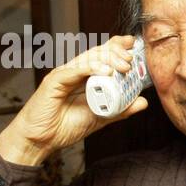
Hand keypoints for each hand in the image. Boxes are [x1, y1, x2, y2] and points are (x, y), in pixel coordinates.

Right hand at [0, 34, 148, 165]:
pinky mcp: (54, 81)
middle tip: (131, 58)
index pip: (102, 56)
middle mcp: (75, 72)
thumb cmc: (66, 126)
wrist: (42, 140)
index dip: (117, 47)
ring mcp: (65, 75)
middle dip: (116, 52)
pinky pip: (74, 70)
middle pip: (97, 53)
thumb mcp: (102, 117)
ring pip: (87, 59)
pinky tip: (105, 71)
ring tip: (124, 66)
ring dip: (108, 59)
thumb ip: (122, 109)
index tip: (133, 44)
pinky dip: (90, 69)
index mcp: (86, 77)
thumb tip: (143, 102)